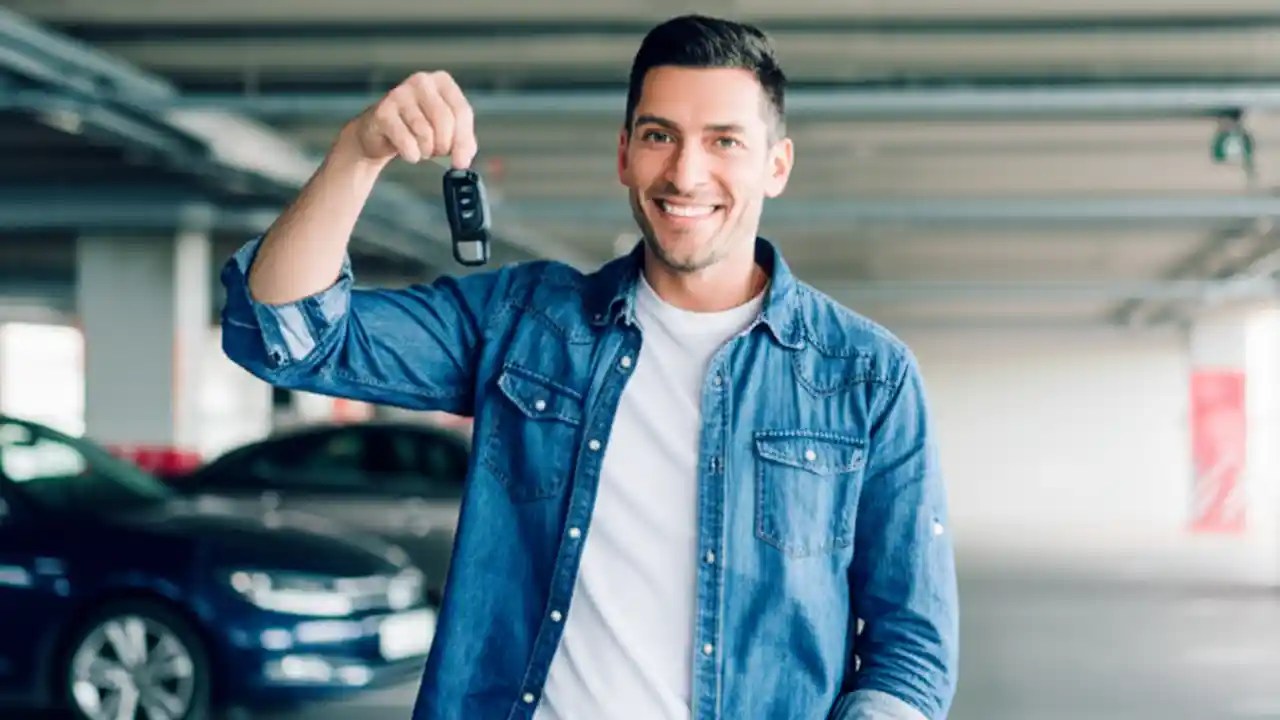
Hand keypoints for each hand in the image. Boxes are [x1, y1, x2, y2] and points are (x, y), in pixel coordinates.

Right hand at [337, 71, 476, 168]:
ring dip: (426, 150)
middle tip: (438, 153)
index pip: (462, 111)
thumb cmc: (418, 129)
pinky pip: (406, 141)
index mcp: (442, 81)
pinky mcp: (383, 112)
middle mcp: (421, 82)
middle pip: (444, 120)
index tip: (461, 162)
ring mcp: (400, 94)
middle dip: (444, 145)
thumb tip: (463, 160)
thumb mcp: (447, 132)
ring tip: (421, 149)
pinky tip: (409, 152)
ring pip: (425, 132)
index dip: (463, 140)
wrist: (380, 133)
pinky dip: (411, 154)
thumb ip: (463, 143)